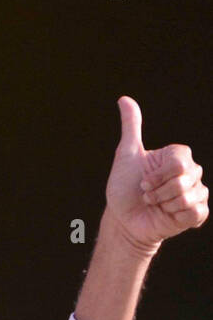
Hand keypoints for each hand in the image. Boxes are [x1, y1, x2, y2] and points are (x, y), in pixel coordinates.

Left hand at [105, 97, 207, 253]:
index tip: (143, 182)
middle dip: (158, 191)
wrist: (123, 220)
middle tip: (148, 196)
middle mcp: (190, 172)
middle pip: (183, 179)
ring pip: (188, 197)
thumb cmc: (124, 189)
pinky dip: (177, 215)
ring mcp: (195, 192)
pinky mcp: (196, 213)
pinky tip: (168, 215)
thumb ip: (131, 127)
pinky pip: (196, 212)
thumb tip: (124, 99)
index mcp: (177, 156)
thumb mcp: (126, 155)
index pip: (178, 161)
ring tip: (156, 205)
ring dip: (164, 204)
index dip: (157, 176)